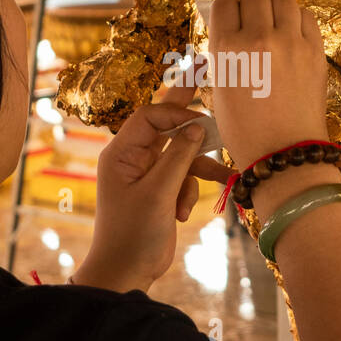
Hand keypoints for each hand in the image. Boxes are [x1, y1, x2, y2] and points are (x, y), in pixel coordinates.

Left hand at [72, 90, 232, 293]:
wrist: (126, 272)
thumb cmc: (133, 234)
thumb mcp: (159, 193)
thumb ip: (180, 157)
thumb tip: (198, 125)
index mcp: (121, 153)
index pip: (150, 116)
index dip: (177, 113)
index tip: (202, 121)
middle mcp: (133, 158)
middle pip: (164, 124)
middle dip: (186, 108)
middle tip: (202, 67)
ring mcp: (147, 174)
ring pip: (181, 155)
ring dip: (196, 170)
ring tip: (220, 176)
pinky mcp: (160, 191)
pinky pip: (183, 177)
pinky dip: (189, 192)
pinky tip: (182, 214)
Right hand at [208, 0, 330, 171]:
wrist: (284, 153)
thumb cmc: (245, 130)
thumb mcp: (219, 90)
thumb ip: (223, 54)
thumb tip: (230, 29)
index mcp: (228, 48)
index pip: (224, 4)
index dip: (225, 12)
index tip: (230, 23)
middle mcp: (260, 38)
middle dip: (250, 7)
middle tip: (252, 25)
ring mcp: (292, 42)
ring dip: (275, 9)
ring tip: (274, 27)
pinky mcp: (315, 51)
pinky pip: (306, 16)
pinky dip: (297, 20)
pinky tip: (292, 37)